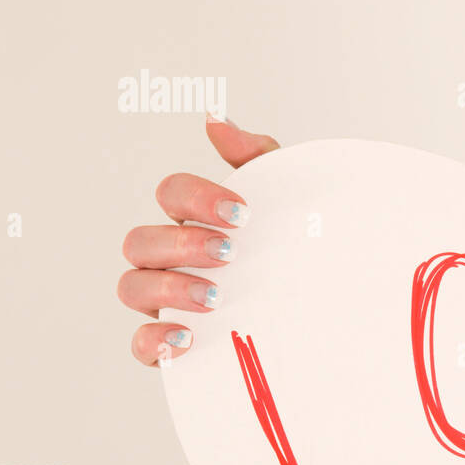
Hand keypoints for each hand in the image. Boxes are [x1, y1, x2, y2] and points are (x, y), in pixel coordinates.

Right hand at [118, 115, 280, 365]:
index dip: (197, 198)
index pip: (171, 193)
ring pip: (131, 286)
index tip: (243, 214)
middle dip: (180, 243)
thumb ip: (254, 156)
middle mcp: (172, 258)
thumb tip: (214, 118)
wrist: (333, 314)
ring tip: (214, 297)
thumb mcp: (286, 200)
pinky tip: (188, 338)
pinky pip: (141, 345)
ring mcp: (167, 302)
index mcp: (195, 219)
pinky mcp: (174, 346)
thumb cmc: (297, 248)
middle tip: (229, 253)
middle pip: (139, 240)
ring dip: (167, 288)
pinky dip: (155, 340)